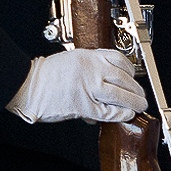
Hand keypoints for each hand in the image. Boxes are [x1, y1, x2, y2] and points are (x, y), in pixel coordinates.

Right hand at [6, 48, 144, 123]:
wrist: (28, 85)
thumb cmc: (46, 74)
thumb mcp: (72, 61)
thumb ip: (90, 71)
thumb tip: (105, 87)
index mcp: (89, 56)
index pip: (119, 60)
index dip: (131, 70)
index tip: (133, 76)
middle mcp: (92, 69)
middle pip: (123, 78)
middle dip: (136, 88)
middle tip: (142, 95)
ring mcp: (88, 87)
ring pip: (120, 94)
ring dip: (133, 101)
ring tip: (139, 105)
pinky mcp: (83, 105)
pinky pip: (107, 111)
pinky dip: (120, 113)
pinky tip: (126, 114)